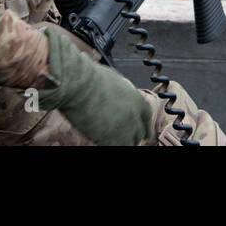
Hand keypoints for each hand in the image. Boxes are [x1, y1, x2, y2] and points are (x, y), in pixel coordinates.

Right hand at [37, 28, 153, 145]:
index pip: (147, 118)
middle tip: (122, 136)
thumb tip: (120, 97)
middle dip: (132, 135)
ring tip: (109, 137)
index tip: (143, 133)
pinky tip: (99, 139)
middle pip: (139, 134)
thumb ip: (123, 93)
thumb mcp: (115, 81)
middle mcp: (135, 116)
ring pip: (129, 144)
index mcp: (138, 100)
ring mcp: (124, 130)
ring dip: (121, 141)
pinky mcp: (110, 141)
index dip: (143, 126)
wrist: (78, 84)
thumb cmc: (90, 77)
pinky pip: (115, 147)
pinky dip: (107, 143)